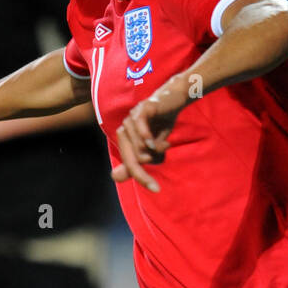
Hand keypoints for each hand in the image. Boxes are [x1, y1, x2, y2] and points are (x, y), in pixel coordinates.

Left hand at [113, 75, 188, 191]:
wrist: (173, 99)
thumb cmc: (161, 123)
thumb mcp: (152, 147)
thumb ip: (135, 162)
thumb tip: (114, 177)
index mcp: (125, 139)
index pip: (130, 165)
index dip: (143, 178)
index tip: (156, 189)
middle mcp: (124, 129)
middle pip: (135, 160)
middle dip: (152, 162)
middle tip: (164, 153)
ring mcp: (131, 118)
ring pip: (141, 147)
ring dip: (158, 149)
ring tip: (166, 143)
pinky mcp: (142, 109)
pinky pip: (140, 127)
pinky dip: (147, 138)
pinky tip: (156, 143)